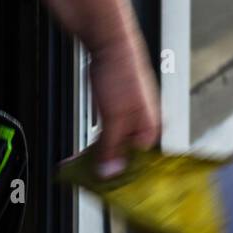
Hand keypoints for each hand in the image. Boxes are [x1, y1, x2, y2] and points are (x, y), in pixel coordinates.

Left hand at [88, 31, 161, 176]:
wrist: (107, 40)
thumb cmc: (119, 72)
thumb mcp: (113, 117)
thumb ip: (112, 148)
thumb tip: (110, 174)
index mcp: (150, 129)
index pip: (140, 165)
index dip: (123, 179)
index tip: (106, 192)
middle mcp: (143, 124)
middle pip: (127, 156)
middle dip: (109, 169)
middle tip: (89, 183)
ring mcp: (130, 115)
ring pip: (116, 145)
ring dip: (100, 158)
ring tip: (82, 170)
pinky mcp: (118, 107)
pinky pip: (108, 133)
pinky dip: (97, 143)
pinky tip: (85, 153)